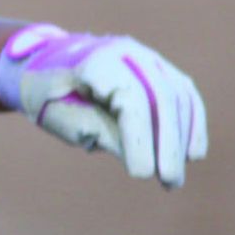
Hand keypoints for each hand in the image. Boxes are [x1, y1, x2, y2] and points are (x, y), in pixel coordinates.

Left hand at [0, 25, 206, 187]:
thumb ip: (99, 130)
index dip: (141, 140)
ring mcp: (146, 57)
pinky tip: (191, 154)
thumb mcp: (61, 116)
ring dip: (181, 140)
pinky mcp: (159, 69)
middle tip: (168, 182)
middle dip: (169, 144)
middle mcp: (127, 52)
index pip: (132, 100)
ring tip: (172, 179)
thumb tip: (140, 156)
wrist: (42, 65)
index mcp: (96, 59)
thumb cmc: (49, 95)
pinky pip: (184, 95)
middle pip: (162, 97)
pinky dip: (190, 125)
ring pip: (178, 97)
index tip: (140, 174)